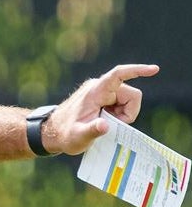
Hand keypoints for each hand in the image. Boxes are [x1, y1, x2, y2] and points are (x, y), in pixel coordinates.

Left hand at [44, 63, 158, 154]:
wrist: (52, 133)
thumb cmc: (65, 135)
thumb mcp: (78, 136)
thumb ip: (92, 130)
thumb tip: (105, 125)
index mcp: (95, 92)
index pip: (118, 75)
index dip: (136, 71)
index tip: (153, 70)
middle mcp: (99, 87)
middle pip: (131, 95)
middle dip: (128, 113)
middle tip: (111, 125)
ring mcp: (101, 91)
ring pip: (128, 100)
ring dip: (123, 114)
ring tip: (105, 123)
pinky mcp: (103, 97)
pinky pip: (122, 103)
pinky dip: (119, 114)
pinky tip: (105, 121)